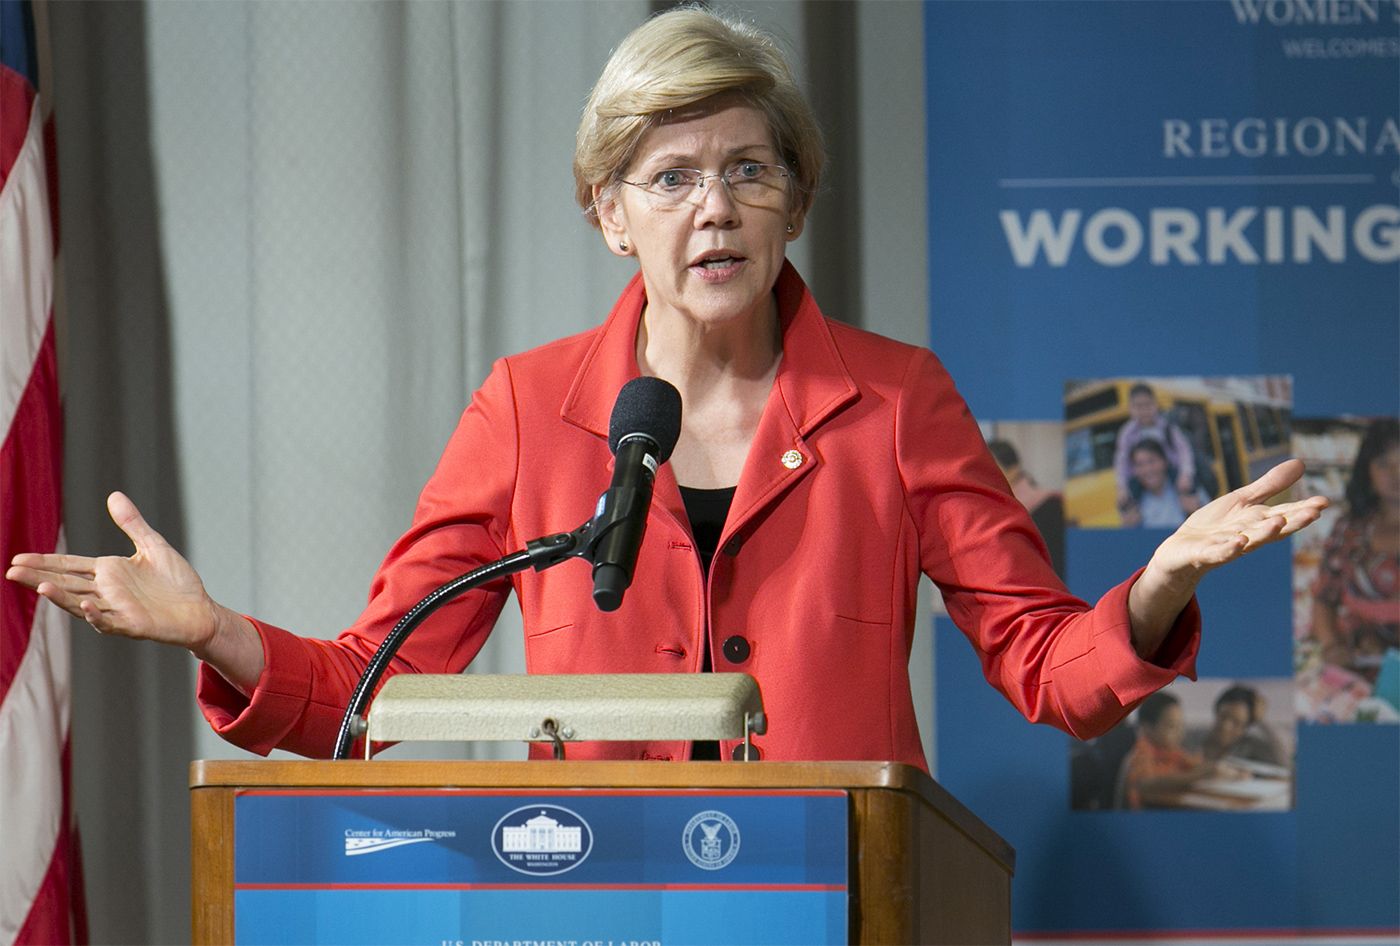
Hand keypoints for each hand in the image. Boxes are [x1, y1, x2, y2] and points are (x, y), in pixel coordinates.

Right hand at [6, 491, 219, 650]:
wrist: (200, 610)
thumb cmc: (176, 582)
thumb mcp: (152, 546)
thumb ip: (132, 523)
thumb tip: (113, 495)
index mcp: (108, 572)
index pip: (68, 565)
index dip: (44, 562)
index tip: (17, 557)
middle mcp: (106, 592)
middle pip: (66, 583)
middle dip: (39, 578)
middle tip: (11, 571)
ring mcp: (117, 610)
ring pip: (81, 604)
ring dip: (61, 597)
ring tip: (40, 586)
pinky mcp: (132, 625)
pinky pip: (109, 622)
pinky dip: (97, 616)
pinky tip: (86, 606)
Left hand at [1128, 460, 1326, 658]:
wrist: (1182, 550)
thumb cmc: (1215, 526)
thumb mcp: (1243, 500)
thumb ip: (1270, 486)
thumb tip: (1300, 463)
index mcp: (1257, 522)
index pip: (1285, 515)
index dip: (1303, 509)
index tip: (1325, 502)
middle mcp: (1248, 535)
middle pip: (1273, 529)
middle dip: (1293, 522)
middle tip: (1314, 512)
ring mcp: (1227, 546)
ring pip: (1250, 541)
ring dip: (1265, 534)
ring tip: (1280, 522)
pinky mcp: (1205, 554)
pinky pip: (1219, 553)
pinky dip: (1228, 549)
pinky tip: (1238, 542)